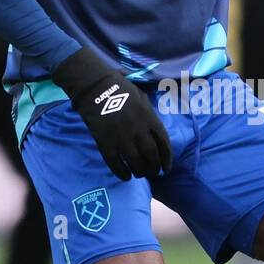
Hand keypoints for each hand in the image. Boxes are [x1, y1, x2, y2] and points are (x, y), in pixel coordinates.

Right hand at [50, 46, 172, 180]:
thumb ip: (151, 117)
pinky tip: (125, 176)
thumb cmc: (121, 90)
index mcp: (150, 118)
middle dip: (154, 168)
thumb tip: (156, 134)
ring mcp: (121, 137)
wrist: (96, 87)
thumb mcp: (143, 99)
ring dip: (140, 172)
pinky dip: (122, 173)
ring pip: (135, 163)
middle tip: (152, 173)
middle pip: (151, 156)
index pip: (164, 144)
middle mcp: (138, 130)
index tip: (166, 168)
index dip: (167, 160)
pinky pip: (116, 164)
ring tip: (139, 174)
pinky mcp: (105, 142)